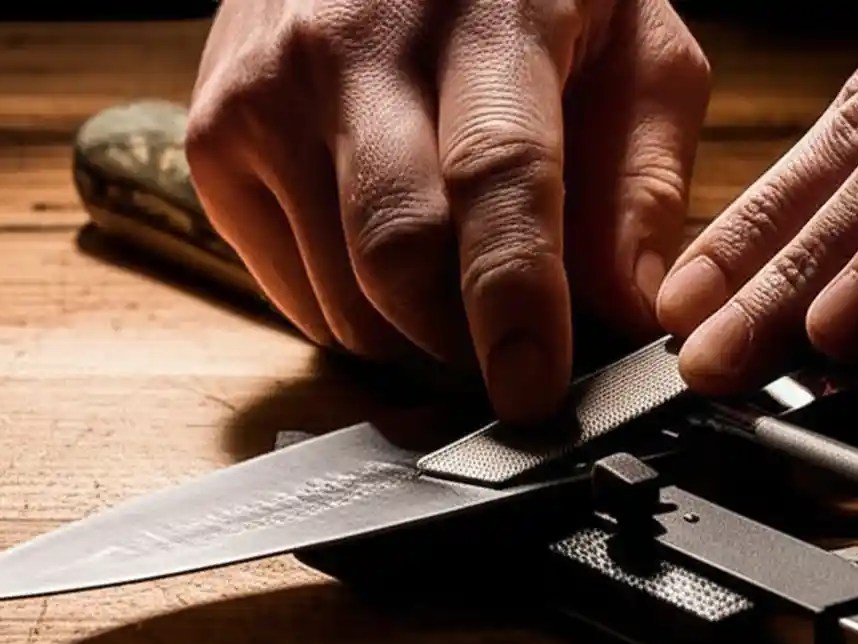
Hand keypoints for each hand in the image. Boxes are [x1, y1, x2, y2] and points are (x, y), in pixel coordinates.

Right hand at [186, 0, 709, 421]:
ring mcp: (266, 96)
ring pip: (343, 299)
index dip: (515, 301)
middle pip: (398, 258)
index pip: (496, 176)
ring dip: (413, 334)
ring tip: (456, 283)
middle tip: (512, 363)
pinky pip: (294, 295)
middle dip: (462, 347)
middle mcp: (353, 50)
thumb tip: (631, 311)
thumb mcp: (629, 42)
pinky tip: (388, 254)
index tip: (534, 392)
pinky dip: (355, 312)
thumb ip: (643, 176)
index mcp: (484, 14)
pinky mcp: (215, 143)